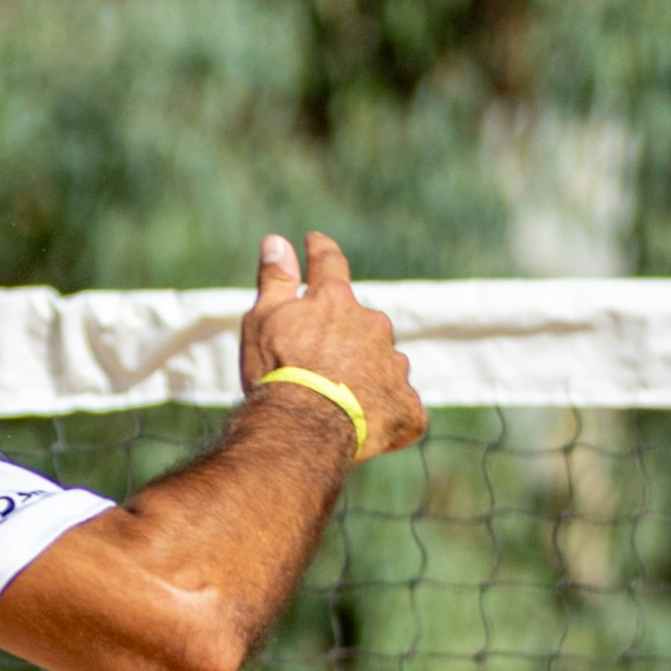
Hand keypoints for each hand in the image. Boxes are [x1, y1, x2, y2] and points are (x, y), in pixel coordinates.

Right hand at [237, 230, 426, 463]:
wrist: (302, 430)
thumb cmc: (276, 374)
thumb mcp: (263, 320)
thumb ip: (275, 280)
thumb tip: (277, 241)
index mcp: (335, 301)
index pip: (328, 263)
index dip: (319, 251)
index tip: (314, 242)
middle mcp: (373, 325)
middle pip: (362, 323)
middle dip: (346, 337)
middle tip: (321, 366)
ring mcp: (394, 365)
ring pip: (384, 364)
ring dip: (369, 376)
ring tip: (343, 405)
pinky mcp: (407, 405)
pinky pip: (402, 407)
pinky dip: (389, 414)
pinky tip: (369, 429)